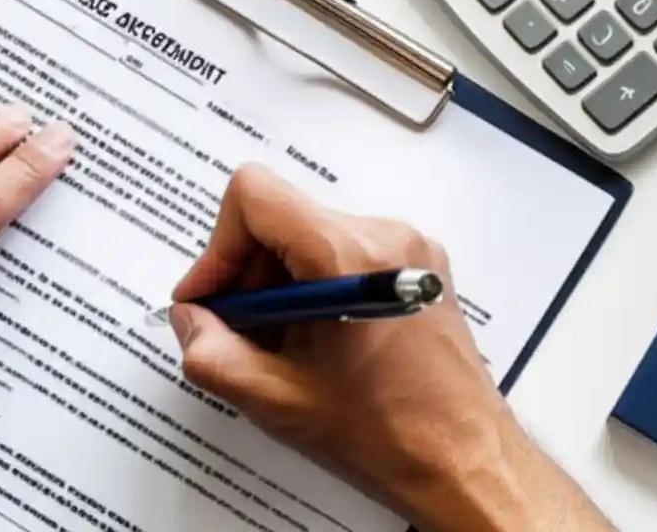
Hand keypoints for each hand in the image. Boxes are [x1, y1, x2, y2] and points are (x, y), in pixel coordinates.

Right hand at [171, 165, 610, 531]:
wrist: (466, 460)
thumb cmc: (392, 434)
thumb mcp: (278, 400)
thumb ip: (213, 354)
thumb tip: (190, 319)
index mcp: (351, 257)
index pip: (256, 195)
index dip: (218, 247)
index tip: (211, 297)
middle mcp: (386, 236)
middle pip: (281, 217)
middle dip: (246, 274)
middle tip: (238, 331)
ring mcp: (409, 248)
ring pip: (310, 235)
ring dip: (280, 284)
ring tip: (283, 344)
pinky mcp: (419, 266)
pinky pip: (344, 252)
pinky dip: (314, 286)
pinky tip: (316, 340)